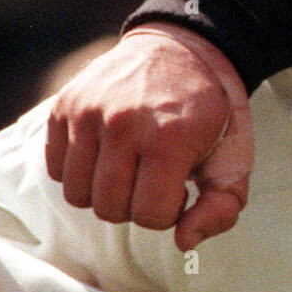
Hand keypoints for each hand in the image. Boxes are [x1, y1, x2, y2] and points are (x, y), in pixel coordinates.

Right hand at [45, 27, 253, 250]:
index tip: (178, 189)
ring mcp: (89, 112)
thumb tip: (184, 242)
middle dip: (134, 206)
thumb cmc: (209, 111)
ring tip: (129, 167)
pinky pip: (56, 168)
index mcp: (170, 139)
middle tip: (153, 178)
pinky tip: (107, 153)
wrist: (183, 49)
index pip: (150, 216)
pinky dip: (80, 171)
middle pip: (109, 209)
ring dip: (104, 191)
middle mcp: (123, 124)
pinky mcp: (65, 105)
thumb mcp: (234, 158)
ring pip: (77, 194)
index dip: (167, 213)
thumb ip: (221, 207)